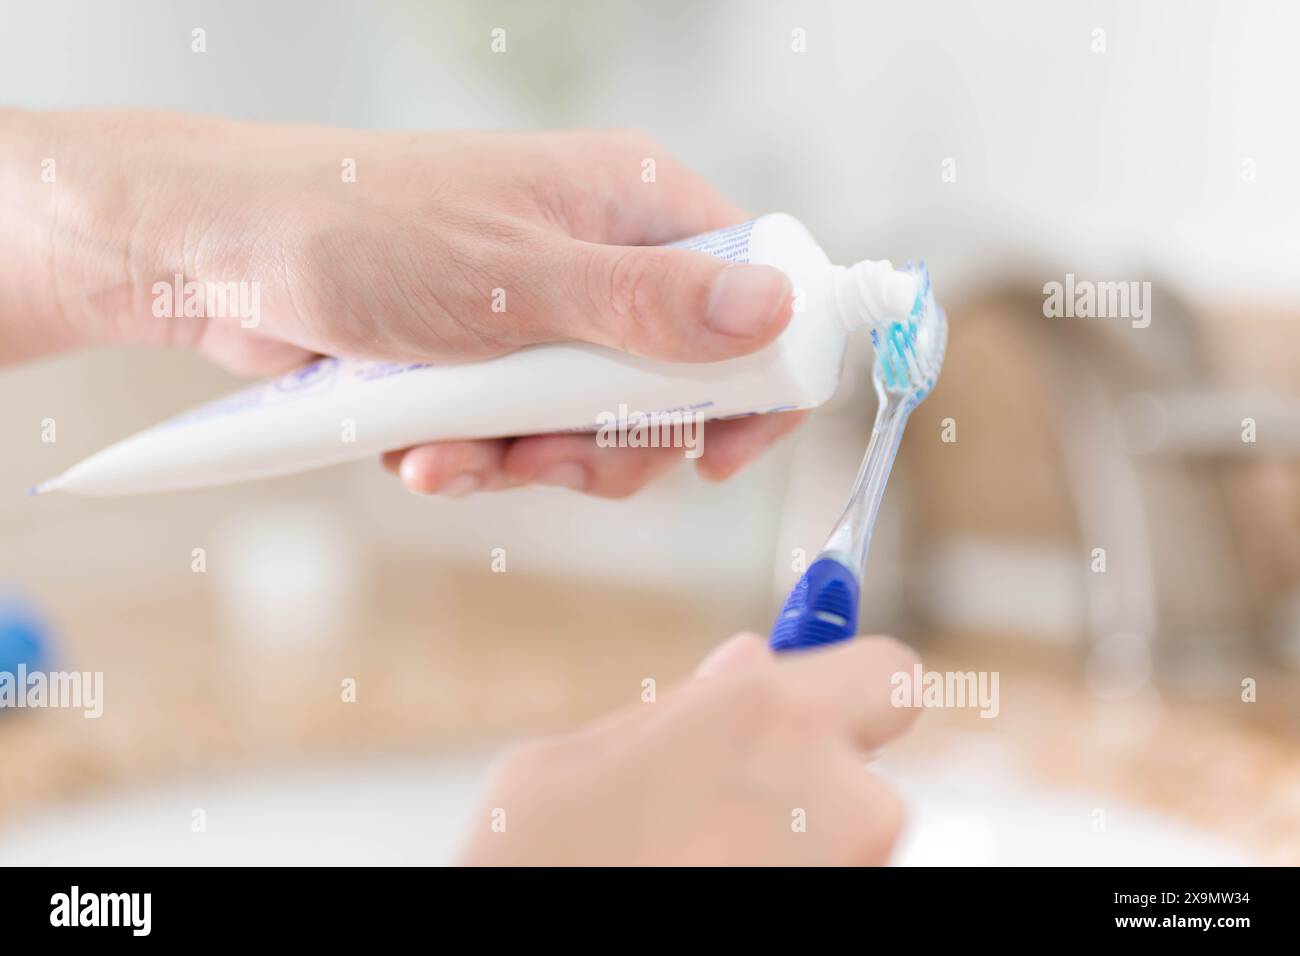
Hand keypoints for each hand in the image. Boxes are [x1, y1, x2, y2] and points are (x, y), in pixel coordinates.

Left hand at [1, 110, 803, 496]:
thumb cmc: (366, 231)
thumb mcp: (520, 279)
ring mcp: (545, 312)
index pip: (751, 291)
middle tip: (553, 461)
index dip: (752, 380)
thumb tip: (774, 309)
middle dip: (613, 443)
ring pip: (594, 422)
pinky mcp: (491, 360)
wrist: (225, 253)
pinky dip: (478, 457)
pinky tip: (424, 452)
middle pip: (675, 381)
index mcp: (633, 204)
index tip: (717, 454)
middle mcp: (601, 256)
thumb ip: (650, 304)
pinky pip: (523, 434)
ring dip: (531, 459)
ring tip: (458, 454)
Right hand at [458, 633, 918, 865]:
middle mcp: (836, 794)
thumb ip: (679, 707)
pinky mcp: (840, 915)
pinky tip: (710, 884)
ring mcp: (849, 870)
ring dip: (797, 839)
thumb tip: (748, 657)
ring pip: (849, 839)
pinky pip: (830, 879)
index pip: (887, 673)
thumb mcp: (564, 767)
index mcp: (768, 716)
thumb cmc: (538, 868)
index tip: (814, 701)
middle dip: (819, 775)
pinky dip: (789, 879)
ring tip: (697, 857)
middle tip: (737, 801)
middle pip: (868, 769)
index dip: (851, 685)